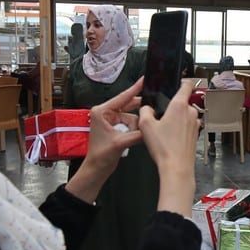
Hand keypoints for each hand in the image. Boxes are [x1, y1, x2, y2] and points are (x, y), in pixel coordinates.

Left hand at [63, 80, 145, 203]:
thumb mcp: (120, 143)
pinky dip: (136, 129)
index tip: (144, 80)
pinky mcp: (116, 128)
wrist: (97, 169)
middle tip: (153, 106)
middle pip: (128, 105)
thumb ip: (137, 134)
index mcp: (102, 112)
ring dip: (137, 124)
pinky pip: (131, 124)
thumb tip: (150, 128)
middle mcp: (106, 114)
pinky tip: (139, 134)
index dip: (134, 89)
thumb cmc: (100, 156)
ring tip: (139, 132)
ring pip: (131, 116)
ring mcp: (111, 121)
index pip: (122, 98)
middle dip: (139, 109)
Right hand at [138, 79, 198, 215]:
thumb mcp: (146, 125)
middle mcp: (191, 112)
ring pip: (185, 115)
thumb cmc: (164, 148)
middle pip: (182, 102)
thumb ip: (145, 110)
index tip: (177, 82)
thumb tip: (147, 108)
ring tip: (164, 131)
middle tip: (160, 117)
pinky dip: (180, 130)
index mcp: (179, 105)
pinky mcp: (196, 134)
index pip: (187, 84)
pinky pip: (187, 127)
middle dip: (172, 107)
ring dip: (176, 120)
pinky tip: (170, 139)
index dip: (182, 81)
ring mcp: (195, 124)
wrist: (177, 167)